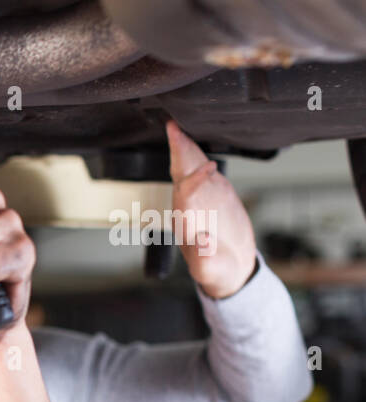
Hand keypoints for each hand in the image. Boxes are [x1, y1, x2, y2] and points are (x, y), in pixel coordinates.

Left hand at [166, 120, 257, 298]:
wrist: (228, 272)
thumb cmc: (215, 273)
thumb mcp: (209, 270)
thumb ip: (203, 259)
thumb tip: (201, 240)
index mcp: (185, 222)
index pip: (185, 195)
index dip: (195, 180)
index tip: (210, 168)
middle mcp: (190, 208)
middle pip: (181, 176)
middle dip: (177, 153)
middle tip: (173, 128)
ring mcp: (202, 201)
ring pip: (191, 171)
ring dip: (186, 150)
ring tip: (180, 128)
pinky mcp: (216, 198)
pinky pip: (207, 175)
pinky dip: (202, 160)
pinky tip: (199, 147)